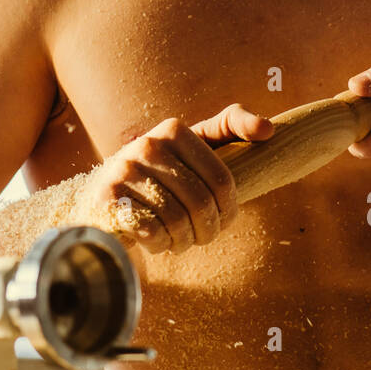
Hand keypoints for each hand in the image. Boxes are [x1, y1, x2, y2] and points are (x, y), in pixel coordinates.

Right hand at [73, 104, 272, 253]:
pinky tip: (156, 240)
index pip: (222, 180)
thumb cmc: (162, 172)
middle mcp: (147, 144)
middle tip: (200, 237)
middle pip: (201, 203)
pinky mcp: (108, 199)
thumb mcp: (197, 143)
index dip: (229, 210)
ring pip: (178, 221)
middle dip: (207, 230)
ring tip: (179, 239)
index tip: (222, 220)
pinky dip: (160, 244)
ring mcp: (124, 171)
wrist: (102, 195)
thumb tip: (268, 130)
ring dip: (183, 240)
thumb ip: (232, 125)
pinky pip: (152, 232)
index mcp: (174, 129)